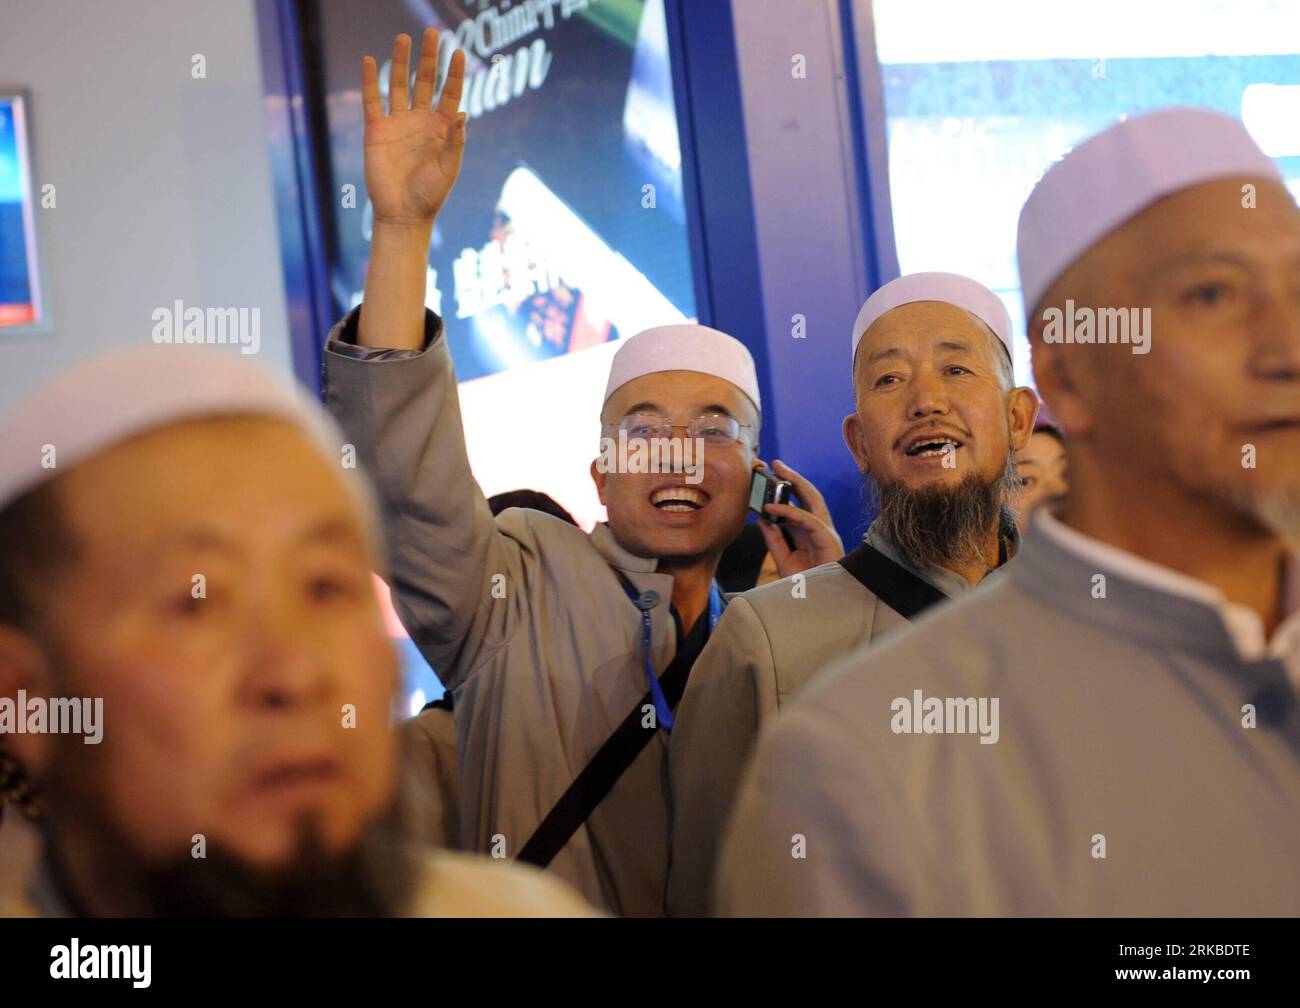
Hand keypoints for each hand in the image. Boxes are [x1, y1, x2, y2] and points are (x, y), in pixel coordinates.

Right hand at [362, 30, 466, 227]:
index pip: (450, 94)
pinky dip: (371, 81)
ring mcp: (398, 123)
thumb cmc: (430, 195)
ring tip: (403, 37)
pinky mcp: (376, 131)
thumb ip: (456, 142)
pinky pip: (373, 101)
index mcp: (442, 129)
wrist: (402, 213)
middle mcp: (421, 121)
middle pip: (426, 82)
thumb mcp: (449, 169)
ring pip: (400, 85)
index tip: (458, 51)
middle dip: (429, 58)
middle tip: (433, 33)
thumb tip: (463, 113)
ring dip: (401, 61)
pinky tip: (371, 61)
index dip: (454, 73)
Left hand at [755, 459, 843, 577]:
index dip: (785, 489)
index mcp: (810, 532)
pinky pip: (808, 520)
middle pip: (809, 496)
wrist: (819, 604)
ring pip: (813, 500)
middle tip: (774, 463)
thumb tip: (761, 519)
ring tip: (777, 471)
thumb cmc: (806, 584)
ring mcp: (826, 532)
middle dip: (793, 478)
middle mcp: (819, 528)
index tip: (768, 475)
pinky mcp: (828, 539)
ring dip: (796, 483)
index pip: (799, 503)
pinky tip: (772, 508)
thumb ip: (774, 539)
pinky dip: (789, 512)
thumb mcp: (784, 558)